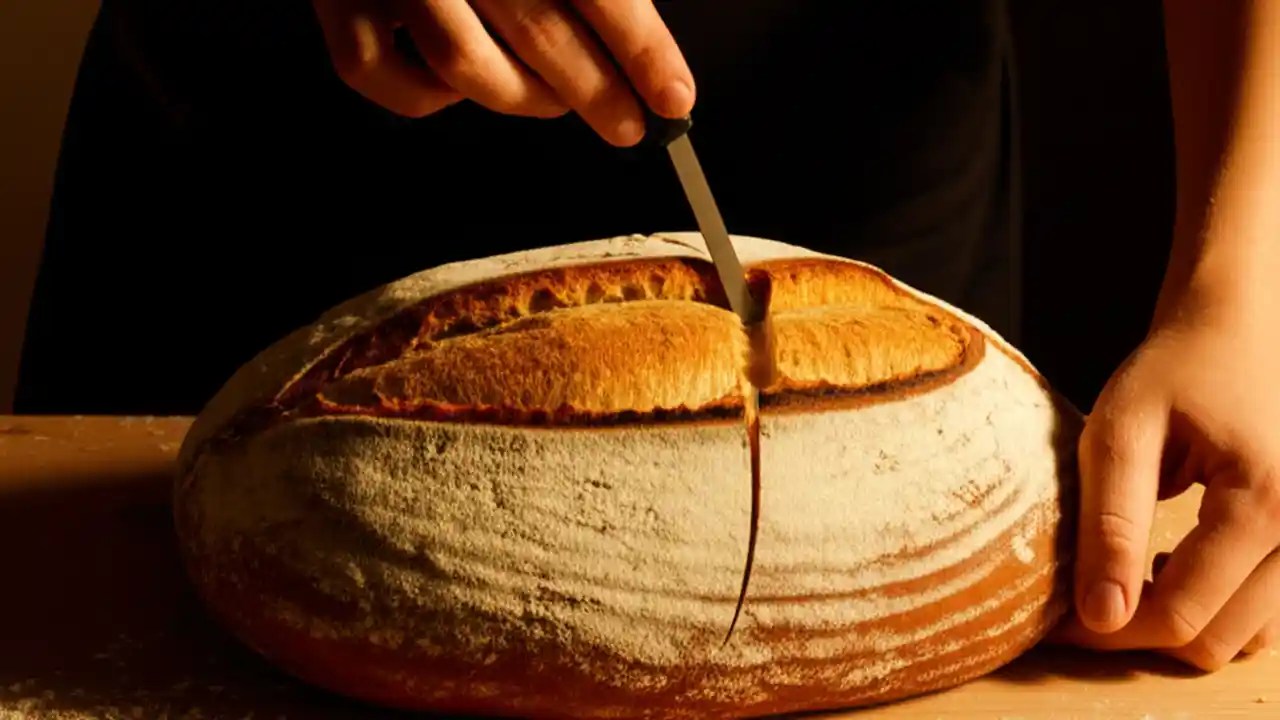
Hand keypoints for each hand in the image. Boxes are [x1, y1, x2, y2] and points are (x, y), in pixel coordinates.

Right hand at [311, 0, 695, 145]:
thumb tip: (632, 43)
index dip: (641, 49)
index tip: (674, 97)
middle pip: (539, 30)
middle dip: (596, 91)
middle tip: (627, 125)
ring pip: (467, 68)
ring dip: (525, 99)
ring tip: (552, 103)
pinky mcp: (335, 3)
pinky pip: (385, 77)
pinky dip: (431, 96)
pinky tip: (460, 83)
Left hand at [1050, 285, 1279, 669]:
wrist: (1238, 329)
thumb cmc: (1177, 369)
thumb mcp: (1121, 432)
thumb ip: (1111, 525)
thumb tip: (1101, 618)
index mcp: (1265, 505)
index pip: (1179, 615)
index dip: (1106, 629)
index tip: (1055, 618)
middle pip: (1214, 640)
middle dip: (1140, 632)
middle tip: (1084, 595)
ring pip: (1243, 637)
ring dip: (1182, 622)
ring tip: (1135, 567)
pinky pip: (1264, 614)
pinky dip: (1216, 607)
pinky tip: (1177, 562)